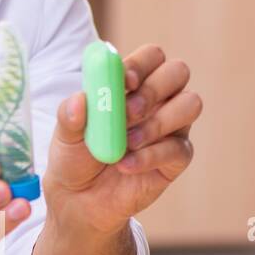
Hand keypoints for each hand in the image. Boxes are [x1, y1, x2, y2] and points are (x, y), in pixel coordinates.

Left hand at [44, 44, 202, 236]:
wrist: (79, 198)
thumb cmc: (74, 155)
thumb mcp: (64, 134)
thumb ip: (70, 114)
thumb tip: (79, 100)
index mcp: (130, 84)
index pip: (151, 56)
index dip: (140, 64)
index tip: (123, 81)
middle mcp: (156, 100)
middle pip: (178, 72)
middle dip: (154, 89)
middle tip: (128, 111)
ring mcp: (170, 127)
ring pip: (190, 104)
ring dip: (158, 122)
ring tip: (125, 142)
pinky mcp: (176, 158)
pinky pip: (180, 148)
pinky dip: (150, 156)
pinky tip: (125, 165)